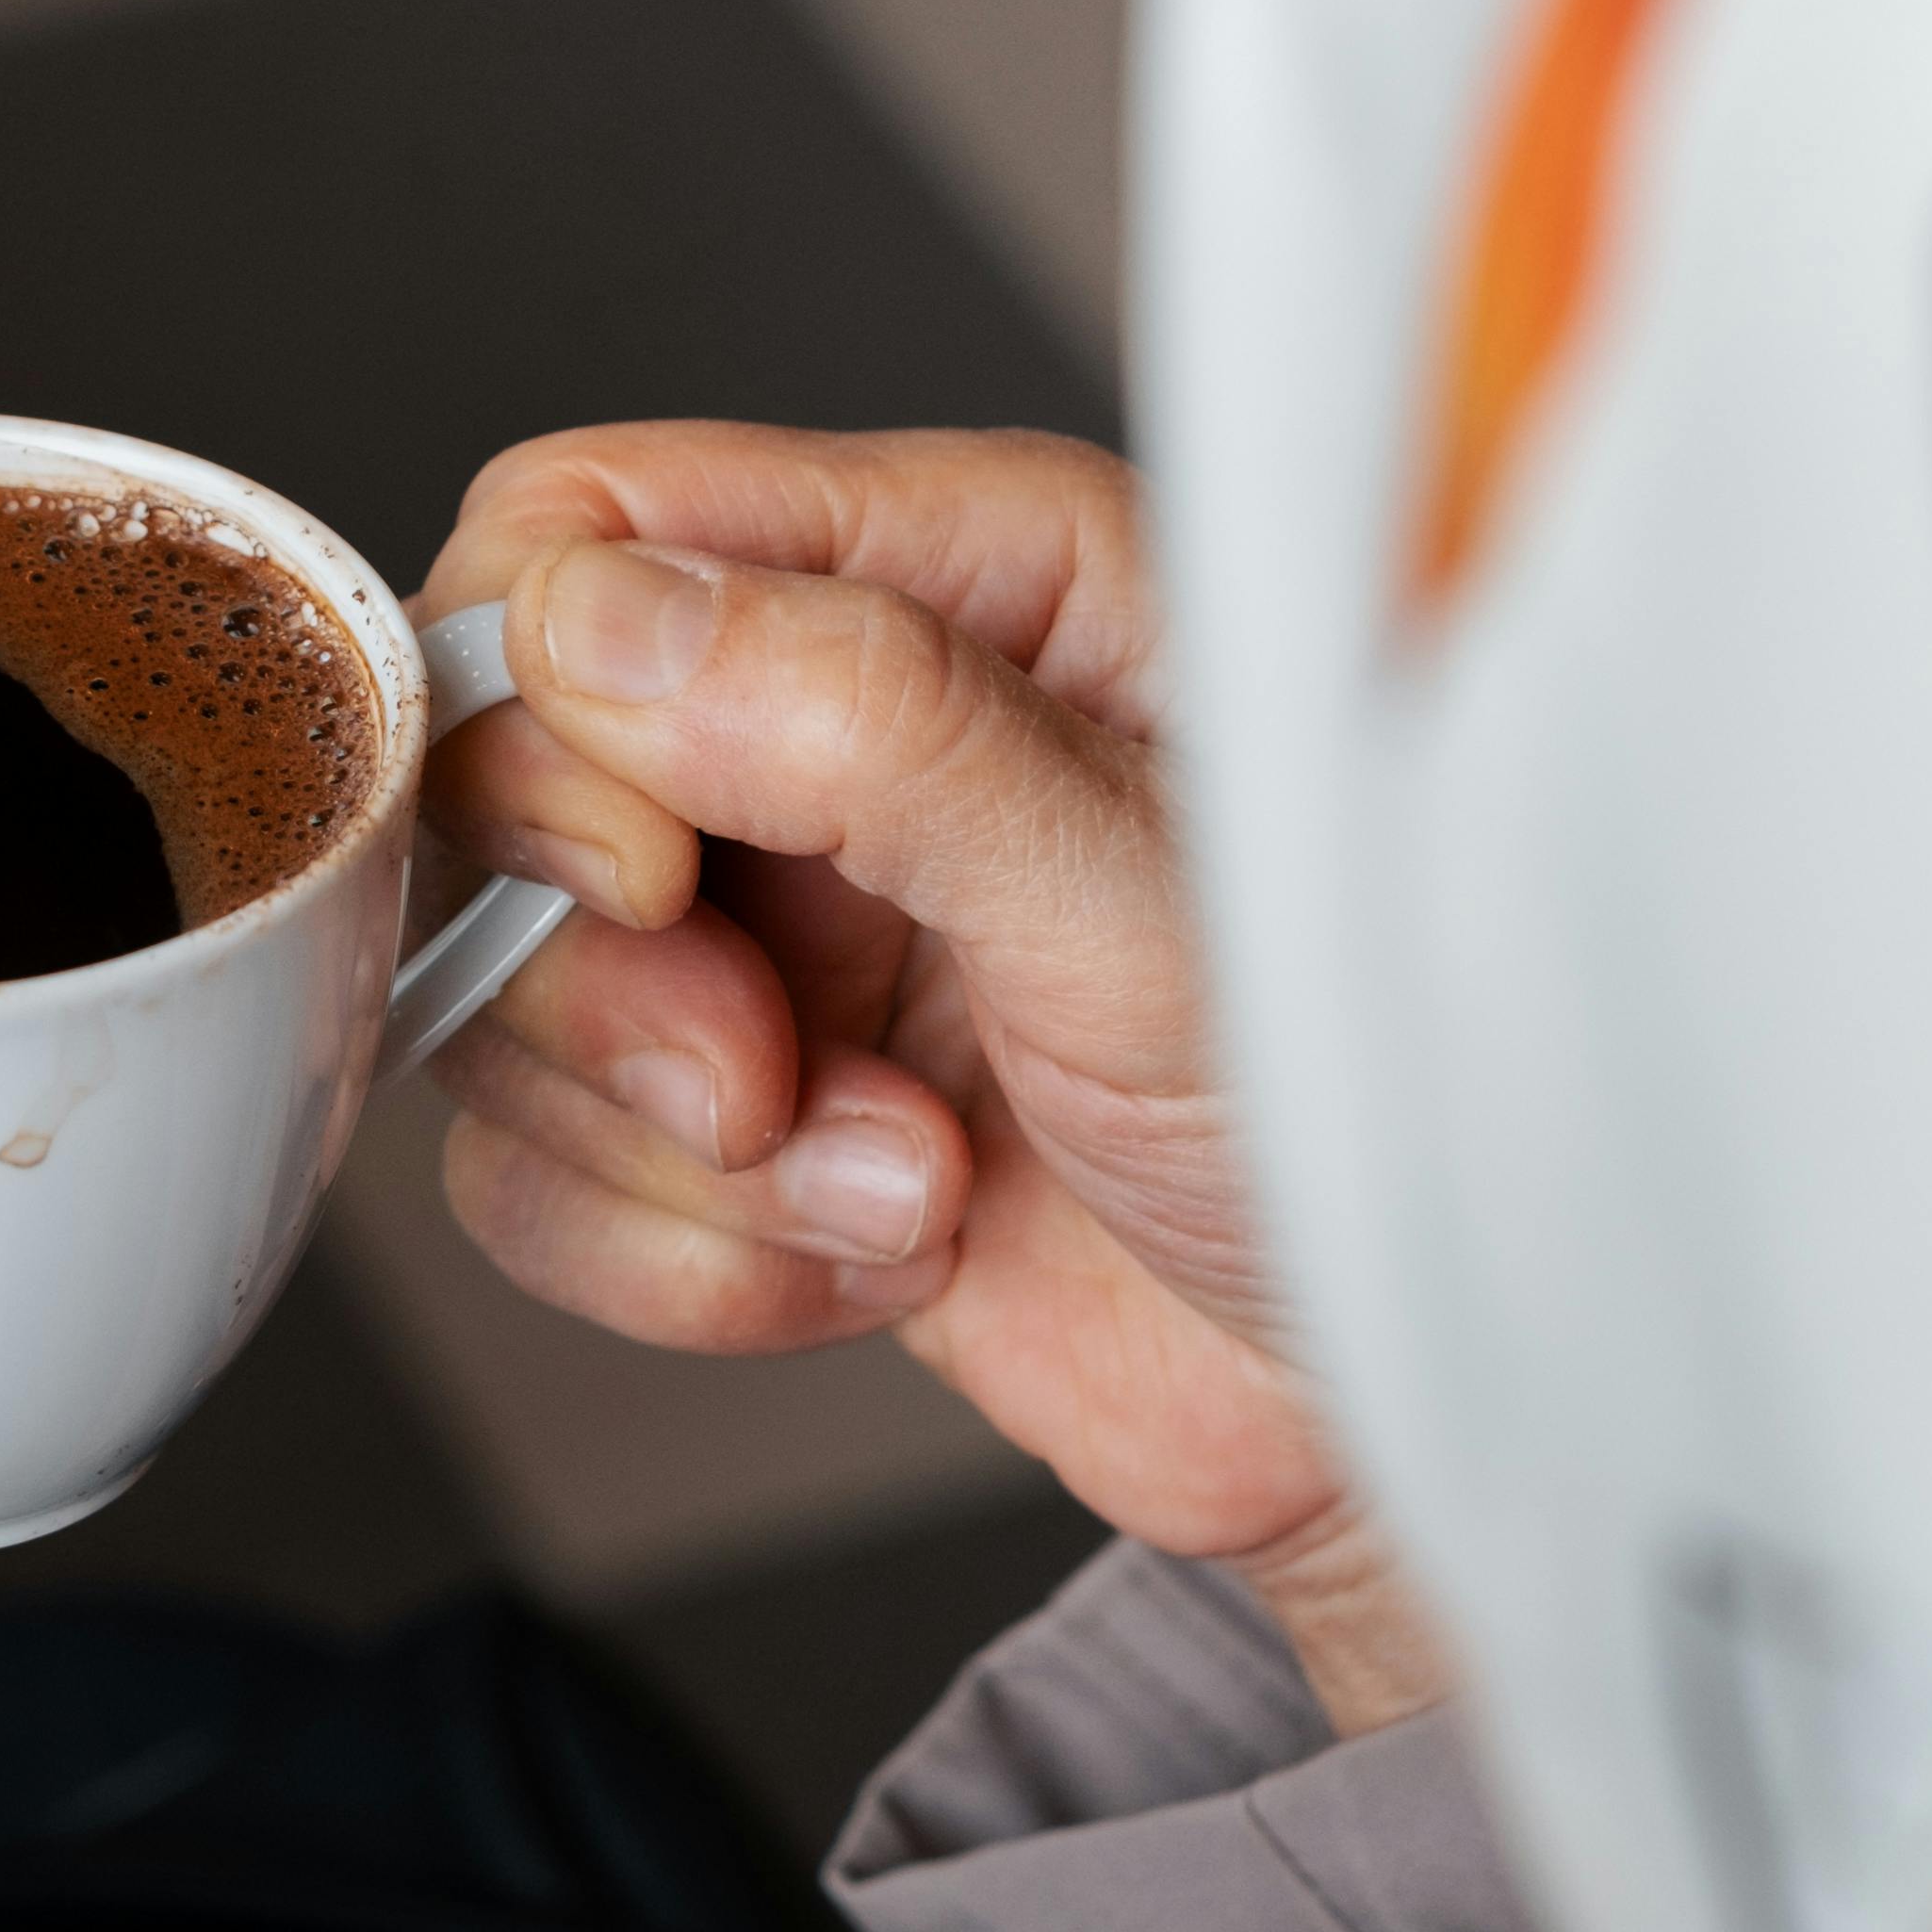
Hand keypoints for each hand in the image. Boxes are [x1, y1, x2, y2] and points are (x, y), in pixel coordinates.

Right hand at [419, 424, 1439, 1730]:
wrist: (1425, 1405)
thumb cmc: (1393, 1102)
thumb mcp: (1147, 895)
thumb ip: (877, 730)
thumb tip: (601, 620)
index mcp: (967, 581)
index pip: (593, 525)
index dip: (547, 699)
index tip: (646, 874)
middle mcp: (846, 730)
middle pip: (512, 772)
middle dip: (607, 974)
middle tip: (759, 1083)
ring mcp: (792, 929)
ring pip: (506, 991)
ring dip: (672, 1148)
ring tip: (899, 1187)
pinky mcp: (754, 1120)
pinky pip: (545, 1173)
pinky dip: (684, 1258)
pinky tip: (877, 1259)